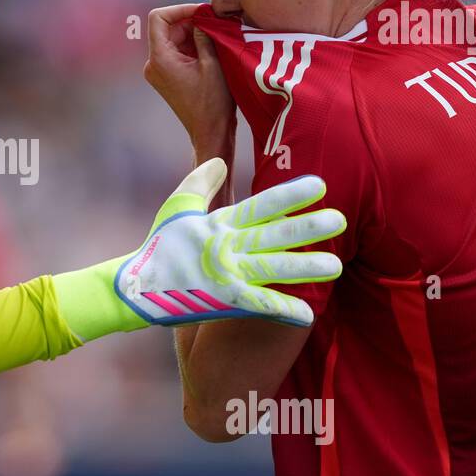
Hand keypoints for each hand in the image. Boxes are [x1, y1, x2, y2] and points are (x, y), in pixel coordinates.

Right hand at [113, 158, 345, 327]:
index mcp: (218, 223)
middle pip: (273, 235)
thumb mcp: (176, 208)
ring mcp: (225, 275)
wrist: (136, 288)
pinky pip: (258, 305)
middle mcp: (225, 246)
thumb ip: (199, 182)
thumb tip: (221, 162)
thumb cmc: (157, 246)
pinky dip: (283, 309)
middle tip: (339, 220)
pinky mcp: (222, 301)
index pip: (260, 205)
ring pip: (272, 269)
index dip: (290, 195)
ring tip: (335, 266)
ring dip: (305, 268)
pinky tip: (309, 313)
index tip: (319, 185)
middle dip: (307, 228)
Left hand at [145, 3, 235, 151]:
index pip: (158, 18)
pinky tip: (212, 48)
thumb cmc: (213, 103)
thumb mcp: (213, 63)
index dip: (180, 9)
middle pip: (167, 28)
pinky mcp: (167, 76)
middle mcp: (153, 63)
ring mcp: (158, 71)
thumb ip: (204, 36)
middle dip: (191, 21)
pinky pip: (177, 52)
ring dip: (194, 34)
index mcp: (160, 59)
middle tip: (217, 21)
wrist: (210, 132)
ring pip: (173, 39)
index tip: (202, 11)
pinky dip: (192, 46)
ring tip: (218, 35)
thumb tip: (202, 16)